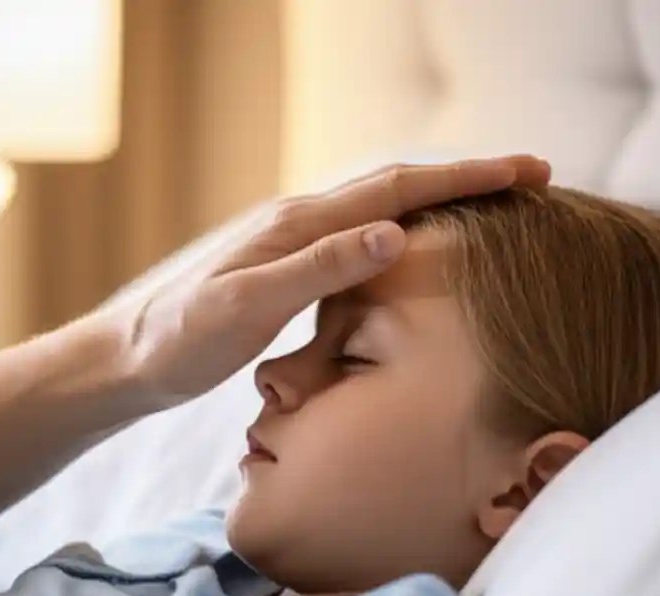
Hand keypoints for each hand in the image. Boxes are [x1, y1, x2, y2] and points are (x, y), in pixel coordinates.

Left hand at [99, 155, 551, 409]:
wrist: (127, 359)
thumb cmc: (179, 341)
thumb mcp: (246, 308)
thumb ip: (317, 271)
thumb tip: (394, 234)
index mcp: (298, 226)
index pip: (398, 191)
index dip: (466, 178)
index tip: (526, 171)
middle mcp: (299, 221)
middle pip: (399, 187)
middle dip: (468, 179)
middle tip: (532, 176)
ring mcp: (292, 241)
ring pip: (382, 208)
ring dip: (440, 199)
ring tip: (492, 201)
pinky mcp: (286, 266)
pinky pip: (361, 235)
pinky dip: (405, 228)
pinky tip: (415, 245)